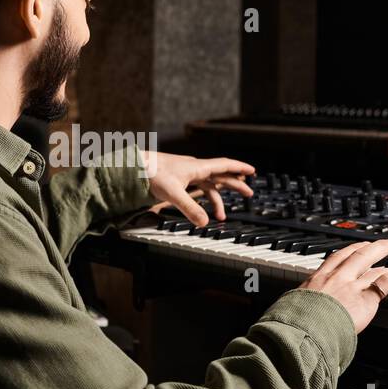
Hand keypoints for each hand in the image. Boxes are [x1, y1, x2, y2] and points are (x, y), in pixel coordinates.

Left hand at [139, 151, 254, 226]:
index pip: (225, 165)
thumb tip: (204, 223)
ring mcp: (187, 173)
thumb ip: (189, 208)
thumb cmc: (152, 173)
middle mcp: (195, 168)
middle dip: (235, 185)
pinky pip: (197, 188)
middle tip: (248, 193)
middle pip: (221, 176)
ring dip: (217, 199)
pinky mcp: (178, 179)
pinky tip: (202, 209)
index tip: (253, 171)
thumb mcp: (173, 193)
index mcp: (198, 167)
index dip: (240, 168)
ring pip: (209, 185)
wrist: (135, 166)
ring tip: (221, 216)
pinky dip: (202, 199)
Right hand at [299, 239, 387, 333]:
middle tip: (381, 244)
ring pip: (372, 265)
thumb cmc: (294, 324)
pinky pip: (386, 282)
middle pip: (356, 255)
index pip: (335, 259)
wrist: (304, 330)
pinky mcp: (365, 298)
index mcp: (316, 280)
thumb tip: (288, 312)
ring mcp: (351, 287)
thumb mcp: (290, 308)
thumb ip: (297, 306)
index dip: (348, 252)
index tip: (356, 248)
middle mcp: (335, 278)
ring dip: (384, 255)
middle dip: (371, 248)